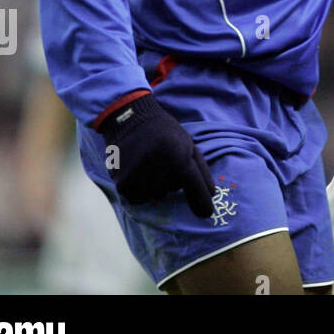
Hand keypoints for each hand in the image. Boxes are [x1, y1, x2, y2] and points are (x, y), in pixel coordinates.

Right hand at [99, 94, 214, 217]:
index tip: (207, 214)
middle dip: (172, 180)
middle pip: (173, 191)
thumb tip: (212, 195)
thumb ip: (201, 170)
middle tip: (163, 160)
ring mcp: (139, 176)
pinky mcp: (121, 183)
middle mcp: (159, 168)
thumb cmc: (165, 133)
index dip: (202, 202)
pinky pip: (138, 199)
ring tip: (150, 165)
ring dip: (156, 186)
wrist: (129, 119)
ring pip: (156, 197)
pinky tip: (138, 172)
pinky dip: (140, 190)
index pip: (194, 186)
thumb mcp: (188, 144)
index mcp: (178, 156)